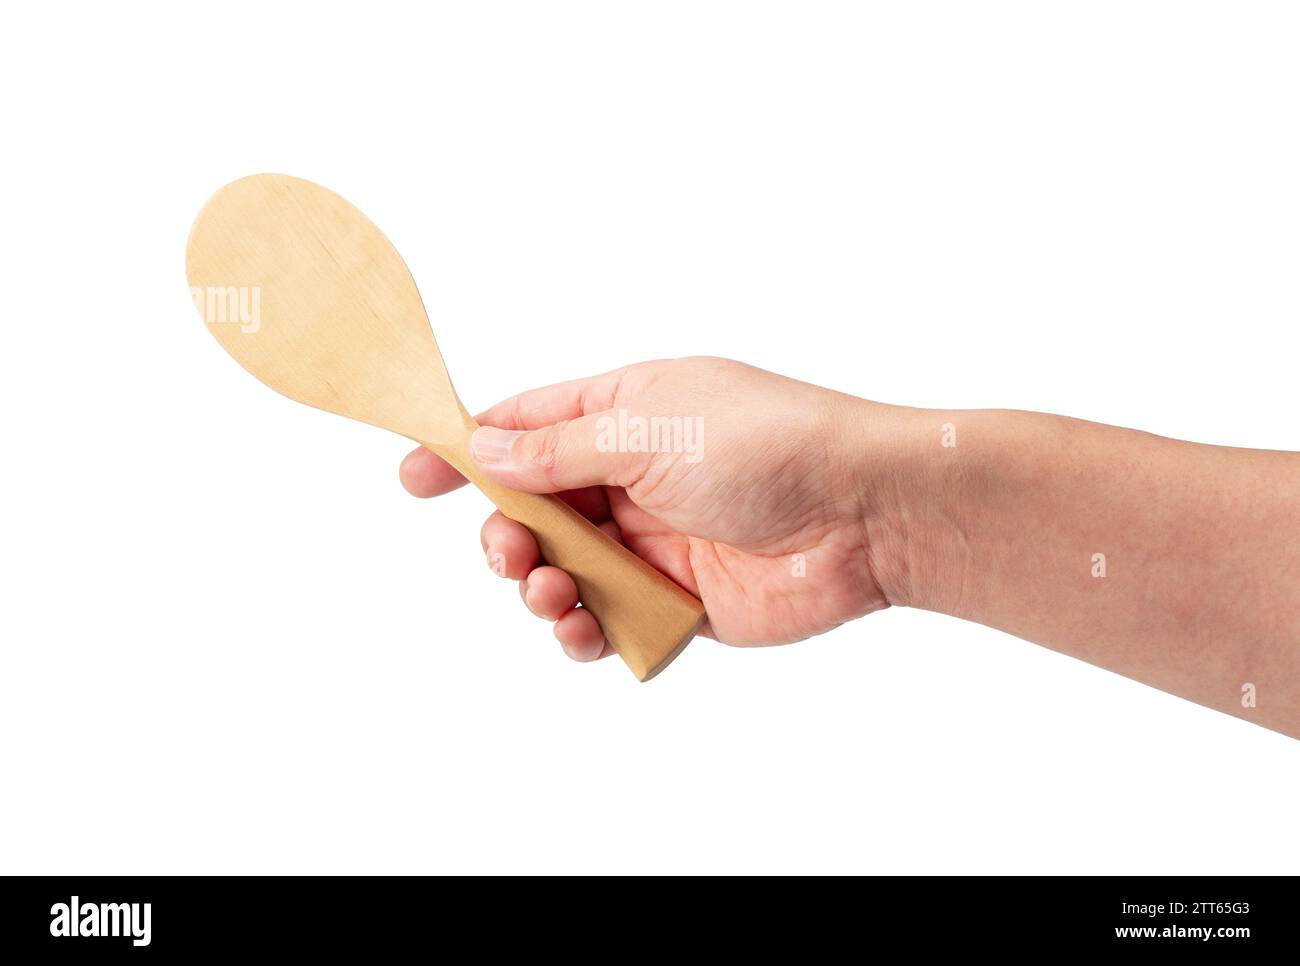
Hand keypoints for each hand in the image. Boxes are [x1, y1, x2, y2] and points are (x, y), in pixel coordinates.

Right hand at [399, 357, 898, 661]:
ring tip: (552, 590)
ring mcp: (655, 539)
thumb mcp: (650, 428)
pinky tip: (582, 628)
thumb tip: (486, 446)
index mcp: (625, 412)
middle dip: (506, 531)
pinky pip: (609, 619)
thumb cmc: (770, 445)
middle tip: (510, 549)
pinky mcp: (678, 599)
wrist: (864, 514)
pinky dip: (583, 629)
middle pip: (535, 507)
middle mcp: (634, 474)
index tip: (413, 477)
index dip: (467, 450)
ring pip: (564, 569)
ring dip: (540, 583)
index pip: (526, 427)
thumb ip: (562, 450)